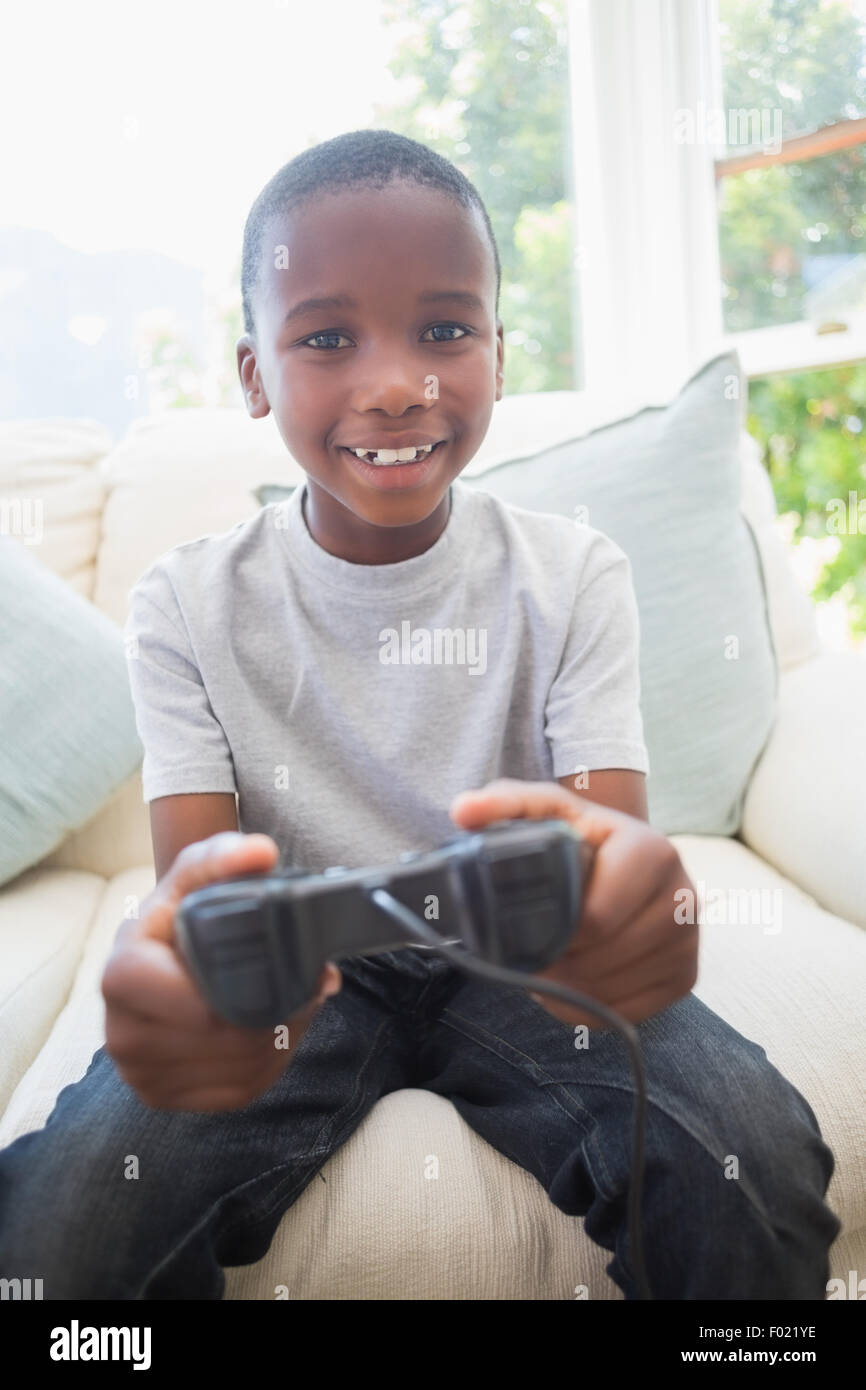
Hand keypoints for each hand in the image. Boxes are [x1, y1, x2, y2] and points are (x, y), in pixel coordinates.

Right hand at [101, 832, 340, 1110]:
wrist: (162, 956)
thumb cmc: (180, 915)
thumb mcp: (194, 876)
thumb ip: (224, 857)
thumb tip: (260, 852)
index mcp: (122, 975)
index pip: (184, 1002)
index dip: (230, 994)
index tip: (269, 978)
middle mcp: (121, 1032)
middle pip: (220, 1041)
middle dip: (270, 1015)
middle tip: (301, 987)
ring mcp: (141, 1073)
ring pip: (236, 1069)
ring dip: (277, 1040)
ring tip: (286, 1005)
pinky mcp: (165, 1098)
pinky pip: (235, 1092)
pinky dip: (267, 1065)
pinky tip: (270, 1033)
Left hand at [449, 779, 697, 1028]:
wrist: (623, 861)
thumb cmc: (579, 839)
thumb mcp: (546, 813)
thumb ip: (506, 806)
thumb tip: (464, 811)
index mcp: (652, 851)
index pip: (597, 918)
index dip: (555, 931)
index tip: (529, 928)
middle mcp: (683, 895)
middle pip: (606, 958)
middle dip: (561, 961)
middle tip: (533, 952)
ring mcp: (689, 940)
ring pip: (615, 990)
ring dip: (572, 986)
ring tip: (552, 964)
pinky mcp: (687, 977)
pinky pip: (629, 1013)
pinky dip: (591, 1007)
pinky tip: (576, 981)